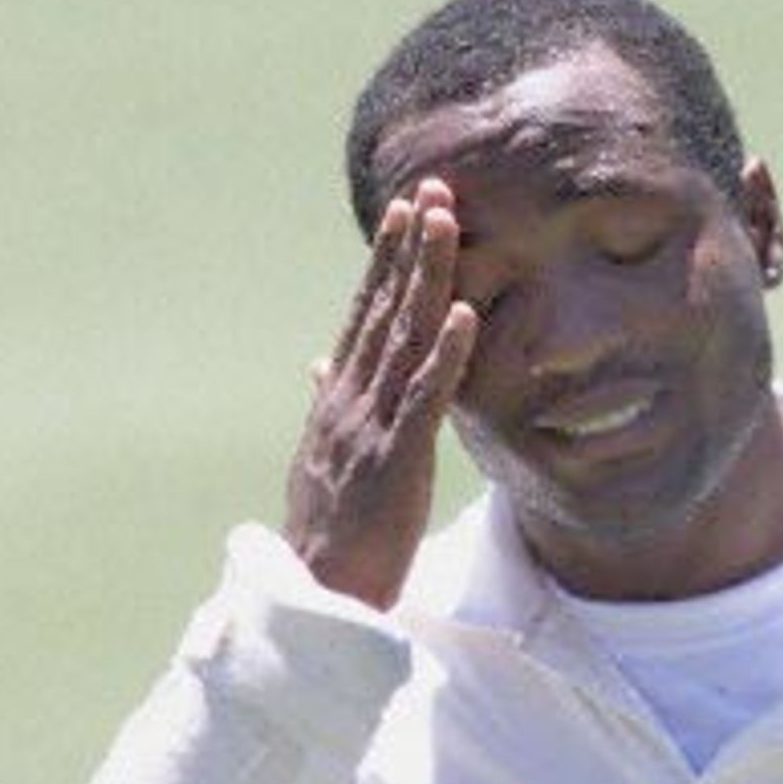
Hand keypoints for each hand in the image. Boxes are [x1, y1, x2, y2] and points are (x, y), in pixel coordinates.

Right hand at [284, 179, 478, 607]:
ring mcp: (370, 428)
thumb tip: (319, 362)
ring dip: (425, 279)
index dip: (384, 264)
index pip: (363, 318)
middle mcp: (348, 402)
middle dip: (406, 250)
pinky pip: (424, 398)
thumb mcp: (321, 459)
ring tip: (445, 224)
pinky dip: (444, 354)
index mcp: (336, 402)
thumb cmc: (327, 534)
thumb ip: (326, 405)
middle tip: (431, 190)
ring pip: (402, 340)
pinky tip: (465, 314)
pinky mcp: (395, 460)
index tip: (403, 213)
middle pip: (382, 312)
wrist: (317, 593)